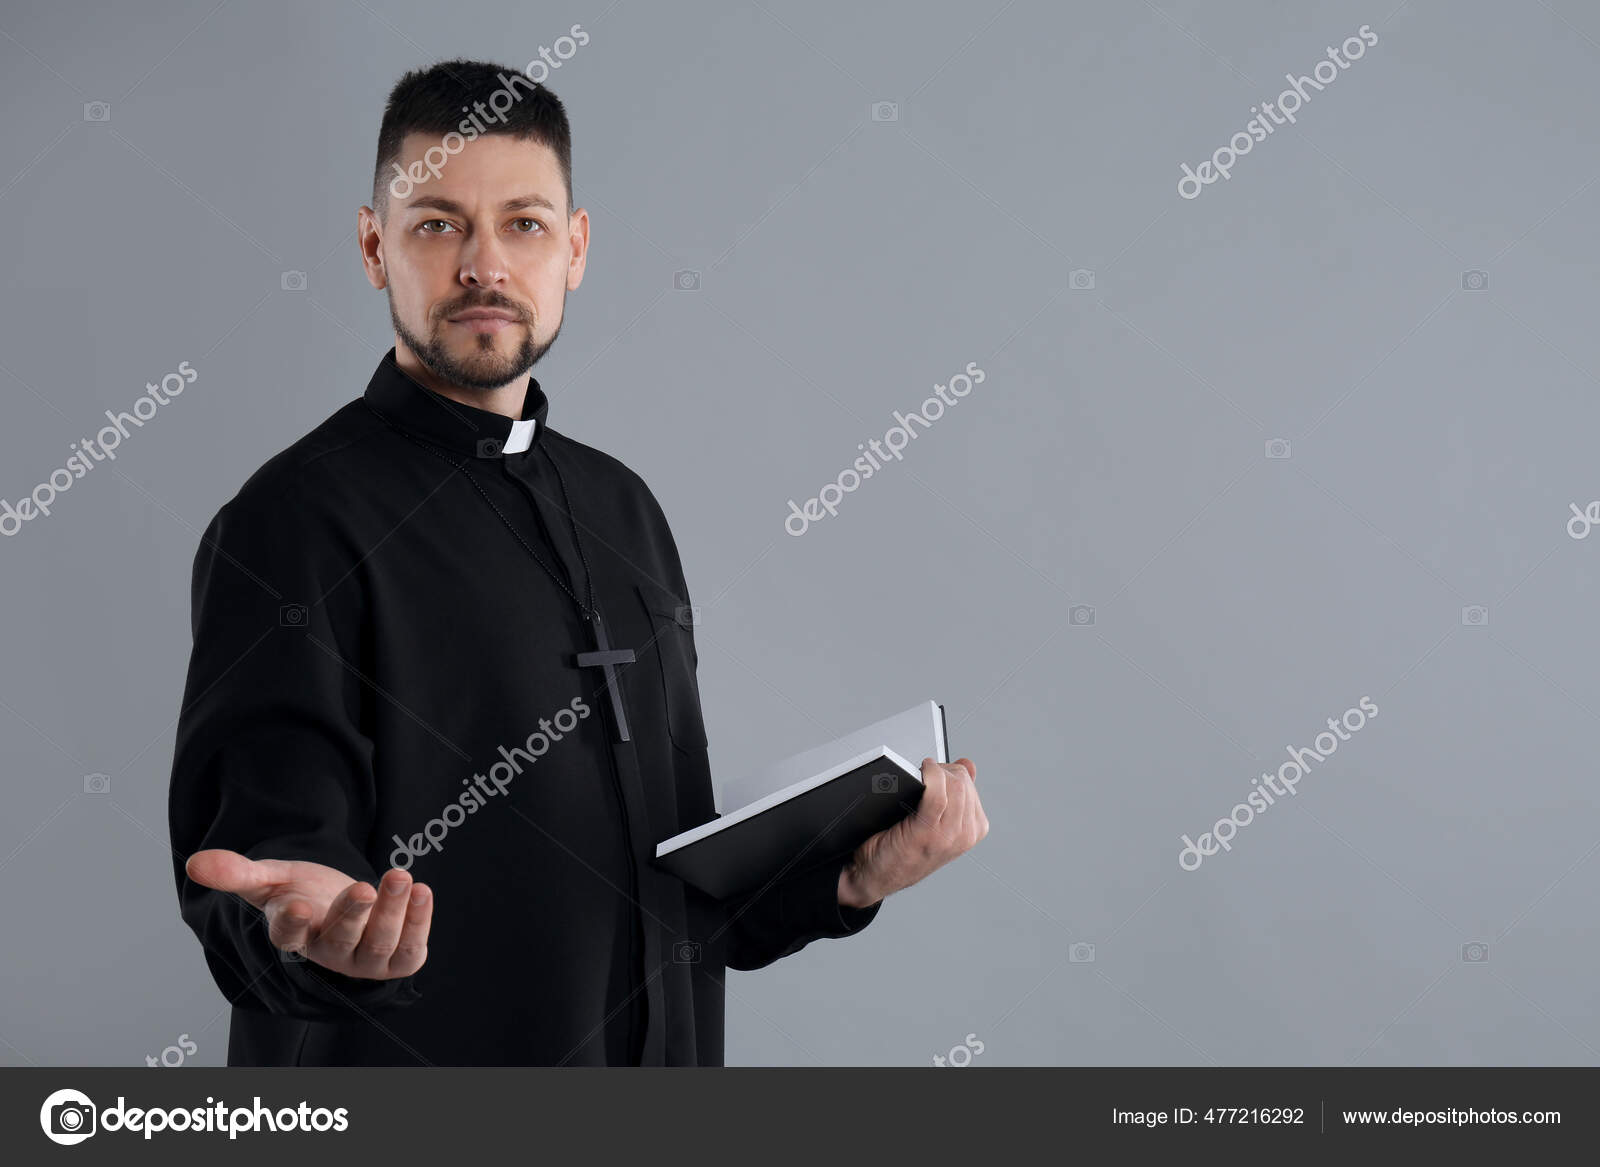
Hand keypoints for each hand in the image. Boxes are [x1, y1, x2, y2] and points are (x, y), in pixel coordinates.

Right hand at [185, 849, 432, 980]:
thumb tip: (195, 861)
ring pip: (379, 944)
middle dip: (354, 914)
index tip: (296, 905)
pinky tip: (422, 890)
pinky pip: (410, 949)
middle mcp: (329, 952)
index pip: (289, 936)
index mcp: (295, 934)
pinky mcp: (398, 959)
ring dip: (393, 911)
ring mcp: (365, 959)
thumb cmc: (303, 892)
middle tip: (364, 887)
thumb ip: (237, 872)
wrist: (343, 905)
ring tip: (401, 876)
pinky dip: (419, 921)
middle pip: (340, 940)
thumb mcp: (272, 878)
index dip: (292, 923)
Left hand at [838, 757, 987, 908]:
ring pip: (954, 785)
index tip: (931, 775)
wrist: (874, 875)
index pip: (969, 784)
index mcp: (973, 830)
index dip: (947, 771)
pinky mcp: (927, 834)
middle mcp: (965, 834)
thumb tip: (968, 764)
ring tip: (920, 775)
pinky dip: (929, 777)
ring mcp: (949, 836)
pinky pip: (937, 795)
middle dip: (942, 769)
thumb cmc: (901, 849)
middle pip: (962, 782)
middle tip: (922, 774)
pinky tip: (921, 773)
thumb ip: (956, 795)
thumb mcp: (937, 822)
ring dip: (935, 772)